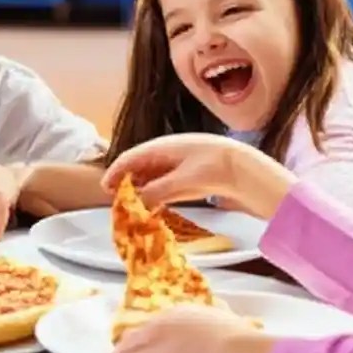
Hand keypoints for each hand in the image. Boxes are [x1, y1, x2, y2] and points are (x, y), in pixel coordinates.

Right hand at [101, 133, 295, 218]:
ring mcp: (179, 165)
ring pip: (151, 177)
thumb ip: (158, 191)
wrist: (247, 168)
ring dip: (140, 190)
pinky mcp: (190, 177)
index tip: (105, 188)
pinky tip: (152, 205)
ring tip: (131, 206)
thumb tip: (137, 202)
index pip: (132, 157)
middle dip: (126, 182)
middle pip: (139, 167)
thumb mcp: (184, 181)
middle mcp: (168, 153)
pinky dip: (154, 194)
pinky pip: (164, 184)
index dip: (116, 171)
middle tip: (116, 200)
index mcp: (164, 147)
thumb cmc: (215, 167)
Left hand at [113, 303, 261, 352]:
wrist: (231, 344)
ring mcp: (159, 334)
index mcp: (183, 310)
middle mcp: (167, 318)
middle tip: (123, 346)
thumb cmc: (234, 334)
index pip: (158, 320)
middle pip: (142, 329)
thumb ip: (210, 321)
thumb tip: (217, 323)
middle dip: (132, 339)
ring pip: (133, 342)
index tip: (148, 337)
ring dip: (125, 350)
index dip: (151, 330)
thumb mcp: (221, 320)